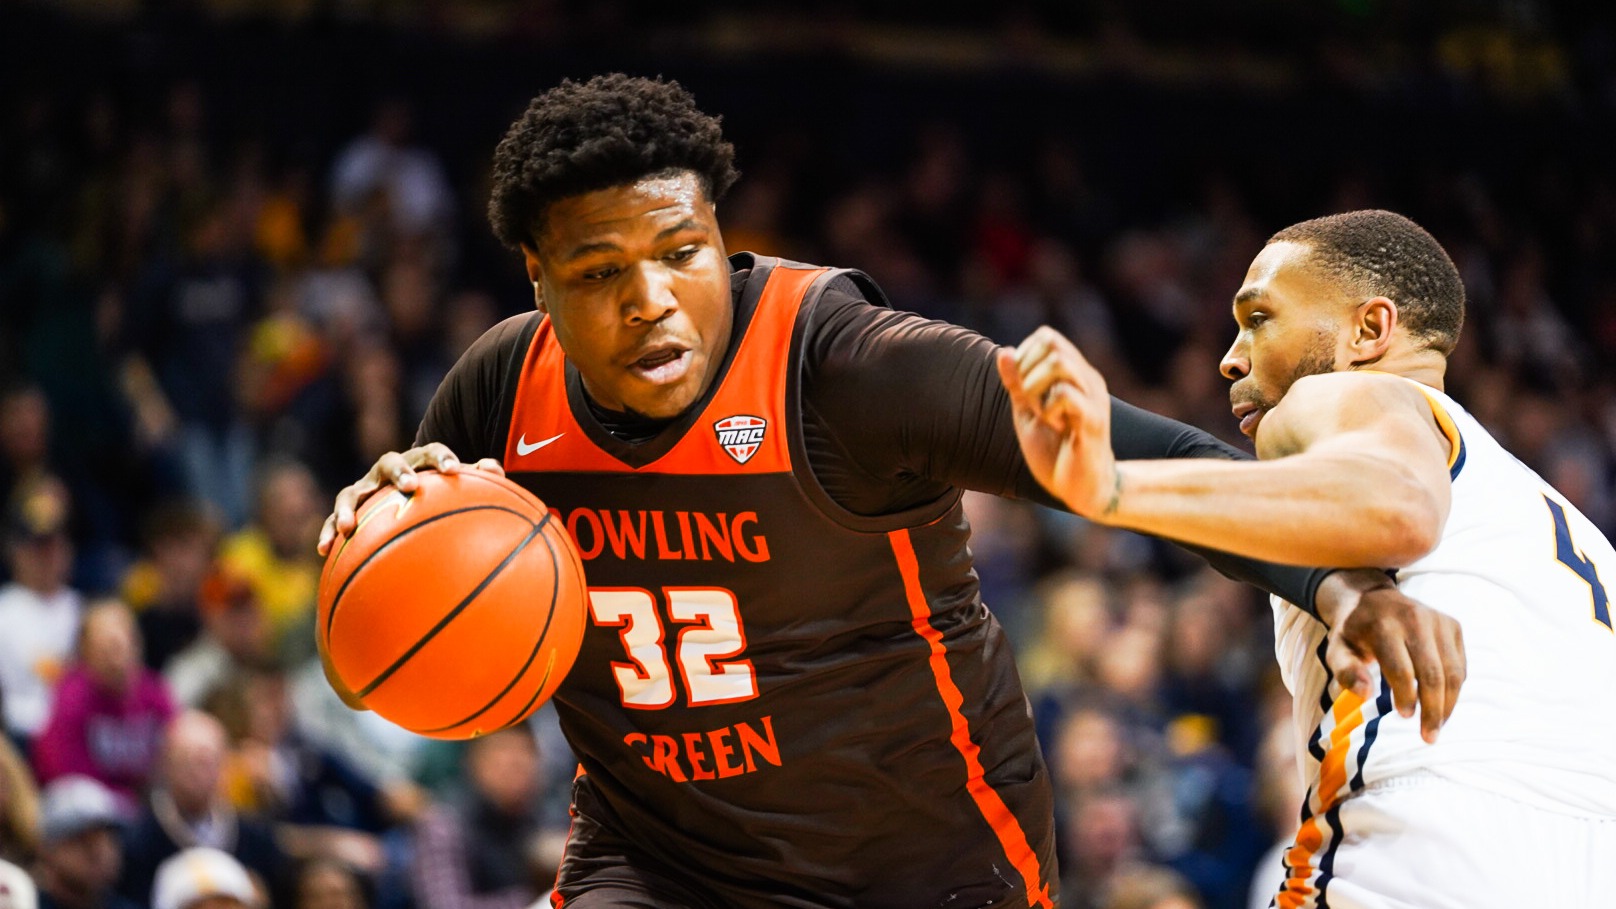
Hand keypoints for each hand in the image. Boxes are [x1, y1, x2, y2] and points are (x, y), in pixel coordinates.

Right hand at [316, 443, 504, 555]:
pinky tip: (324, 551)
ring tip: (347, 526)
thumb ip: (476, 477)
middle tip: (411, 486)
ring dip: (348, 507)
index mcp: (418, 462)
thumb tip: (495, 468)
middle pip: (389, 463)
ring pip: (351, 491)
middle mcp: (389, 471)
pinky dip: (327, 532)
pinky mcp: (350, 509)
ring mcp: (366, 488)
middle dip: (399, 473)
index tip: (453, 470)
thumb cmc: (438, 492)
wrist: (405, 490)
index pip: (430, 452)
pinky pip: (333, 521)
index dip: (441, 458)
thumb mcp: (457, 486)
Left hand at [995, 326, 1119, 519]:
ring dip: (1036, 387)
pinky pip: (1065, 394)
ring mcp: (1093, 398)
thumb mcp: (1027, 413)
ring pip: (1059, 363)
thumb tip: (1004, 352)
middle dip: (1027, 369)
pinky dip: (1048, 407)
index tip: (1022, 385)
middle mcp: (1087, 379)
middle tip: (1029, 400)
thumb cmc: (1054, 449)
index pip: (1048, 336)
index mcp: (1074, 374)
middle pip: (1052, 343)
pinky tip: (1053, 424)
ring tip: (1040, 412)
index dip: (1025, 354)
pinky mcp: (1093, 421)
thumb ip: (1016, 384)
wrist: (1082, 488)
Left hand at [1317, 573, 1465, 743]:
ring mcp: (1438, 621)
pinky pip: (1459, 664)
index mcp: (1384, 626)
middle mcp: (1416, 619)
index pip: (1402, 669)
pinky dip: (1454, 688)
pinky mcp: (1452, 625)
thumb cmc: (1353, 633)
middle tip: (1428, 736)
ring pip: (1453, 671)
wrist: (1372, 598)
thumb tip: (1365, 694)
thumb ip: (1345, 671)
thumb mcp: (1337, 649)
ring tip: (1437, 726)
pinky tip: (1443, 705)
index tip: (1404, 716)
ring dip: (1448, 704)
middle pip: (1433, 674)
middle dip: (1433, 709)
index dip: (1406, 697)